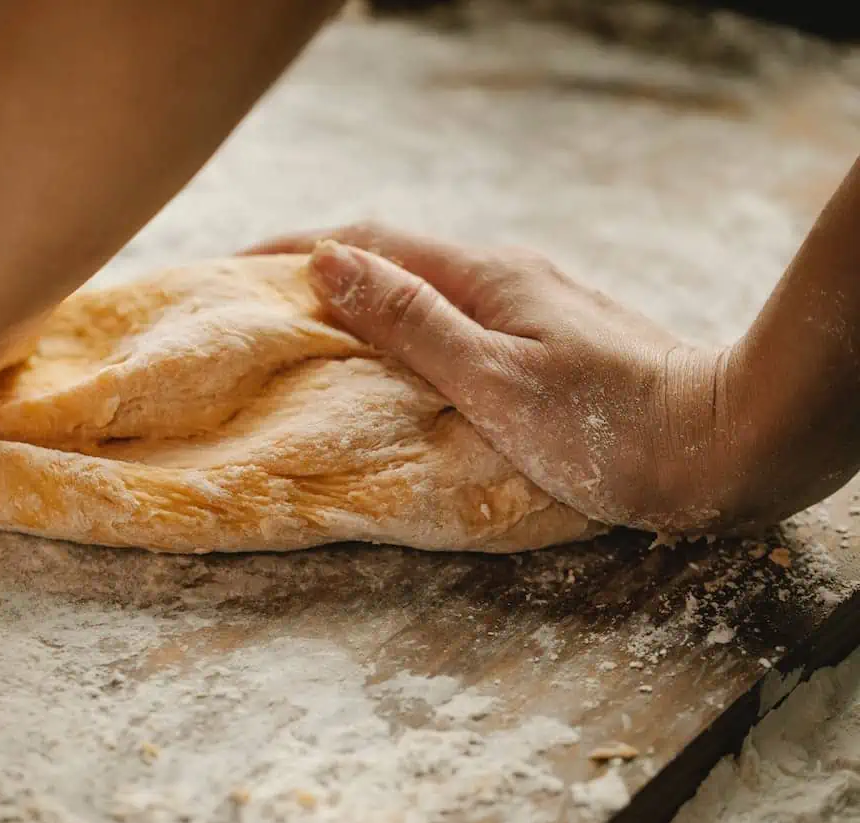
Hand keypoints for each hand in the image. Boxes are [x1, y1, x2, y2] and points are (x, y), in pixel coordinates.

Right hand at [245, 224, 734, 532]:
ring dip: (360, 305)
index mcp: (483, 279)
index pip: (366, 243)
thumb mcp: (495, 380)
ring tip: (305, 341)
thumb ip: (411, 322)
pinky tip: (391, 368)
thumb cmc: (612, 426)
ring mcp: (530, 306)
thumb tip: (326, 262)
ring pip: (422, 292)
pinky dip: (404, 333)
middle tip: (254, 309)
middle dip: (317, 274)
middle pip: (391, 260)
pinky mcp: (549, 339)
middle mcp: (504, 278)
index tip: (229, 269)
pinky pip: (454, 322)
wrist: (729, 443)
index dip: (293, 250)